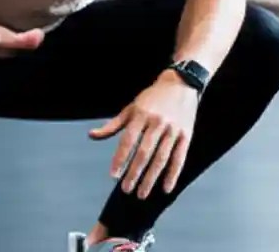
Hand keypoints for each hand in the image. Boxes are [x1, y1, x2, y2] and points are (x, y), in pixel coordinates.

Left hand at [89, 71, 199, 198]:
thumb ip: (113, 125)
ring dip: (151, 178)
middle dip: (134, 172)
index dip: (120, 158)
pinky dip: (173, 174)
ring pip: (161, 158)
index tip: (113, 175)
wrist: (181, 84)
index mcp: (141, 115)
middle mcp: (157, 122)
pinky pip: (179, 157)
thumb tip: (92, 136)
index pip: (128, 140)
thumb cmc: (152, 98)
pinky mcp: (186, 134)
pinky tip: (166, 188)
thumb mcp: (131, 108)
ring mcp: (173, 129)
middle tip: (126, 189)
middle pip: (144, 152)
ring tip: (142, 193)